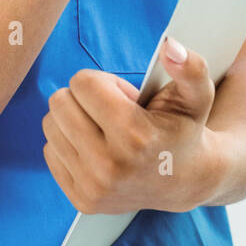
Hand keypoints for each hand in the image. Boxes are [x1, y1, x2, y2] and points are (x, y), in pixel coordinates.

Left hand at [41, 37, 223, 213]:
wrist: (185, 181)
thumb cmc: (184, 130)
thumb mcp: (196, 95)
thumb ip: (190, 67)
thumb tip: (170, 46)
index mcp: (134, 136)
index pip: (82, 83)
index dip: (104, 82)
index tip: (125, 98)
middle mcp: (109, 167)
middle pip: (60, 102)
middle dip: (84, 97)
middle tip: (113, 112)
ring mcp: (93, 188)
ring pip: (51, 124)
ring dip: (74, 119)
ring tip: (106, 130)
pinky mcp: (80, 200)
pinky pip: (49, 151)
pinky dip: (69, 144)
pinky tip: (97, 149)